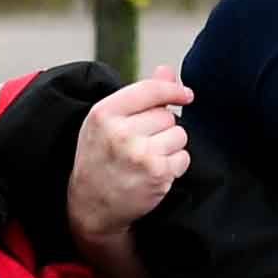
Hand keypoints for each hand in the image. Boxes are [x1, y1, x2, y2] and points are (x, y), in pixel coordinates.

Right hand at [69, 68, 192, 243]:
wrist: (91, 207)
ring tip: (147, 159)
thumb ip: (139, 96)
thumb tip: (167, 70)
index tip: (186, 95)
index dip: (173, 89)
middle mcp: (120, 132)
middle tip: (142, 145)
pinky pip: (183, 157)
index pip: (150, 89)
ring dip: (170, 147)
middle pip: (167, 115)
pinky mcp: (157, 174)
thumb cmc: (99, 160)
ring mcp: (139, 153)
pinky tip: (154, 173)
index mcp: (104, 113)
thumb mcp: (108, 123)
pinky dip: (175, 166)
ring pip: (179, 135)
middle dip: (163, 128)